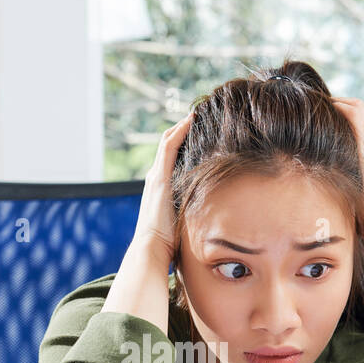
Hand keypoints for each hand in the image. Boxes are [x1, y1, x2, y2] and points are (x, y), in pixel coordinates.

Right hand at [131, 111, 193, 266]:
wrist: (152, 248)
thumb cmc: (169, 243)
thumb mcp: (183, 223)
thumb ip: (192, 215)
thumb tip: (211, 219)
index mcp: (160, 188)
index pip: (171, 159)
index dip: (183, 143)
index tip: (197, 132)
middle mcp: (155, 178)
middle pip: (167, 145)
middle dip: (182, 130)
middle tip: (199, 116)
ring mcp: (156, 176)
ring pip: (167, 141)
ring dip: (182, 126)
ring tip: (197, 113)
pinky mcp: (160, 177)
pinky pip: (169, 146)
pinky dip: (180, 131)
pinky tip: (192, 120)